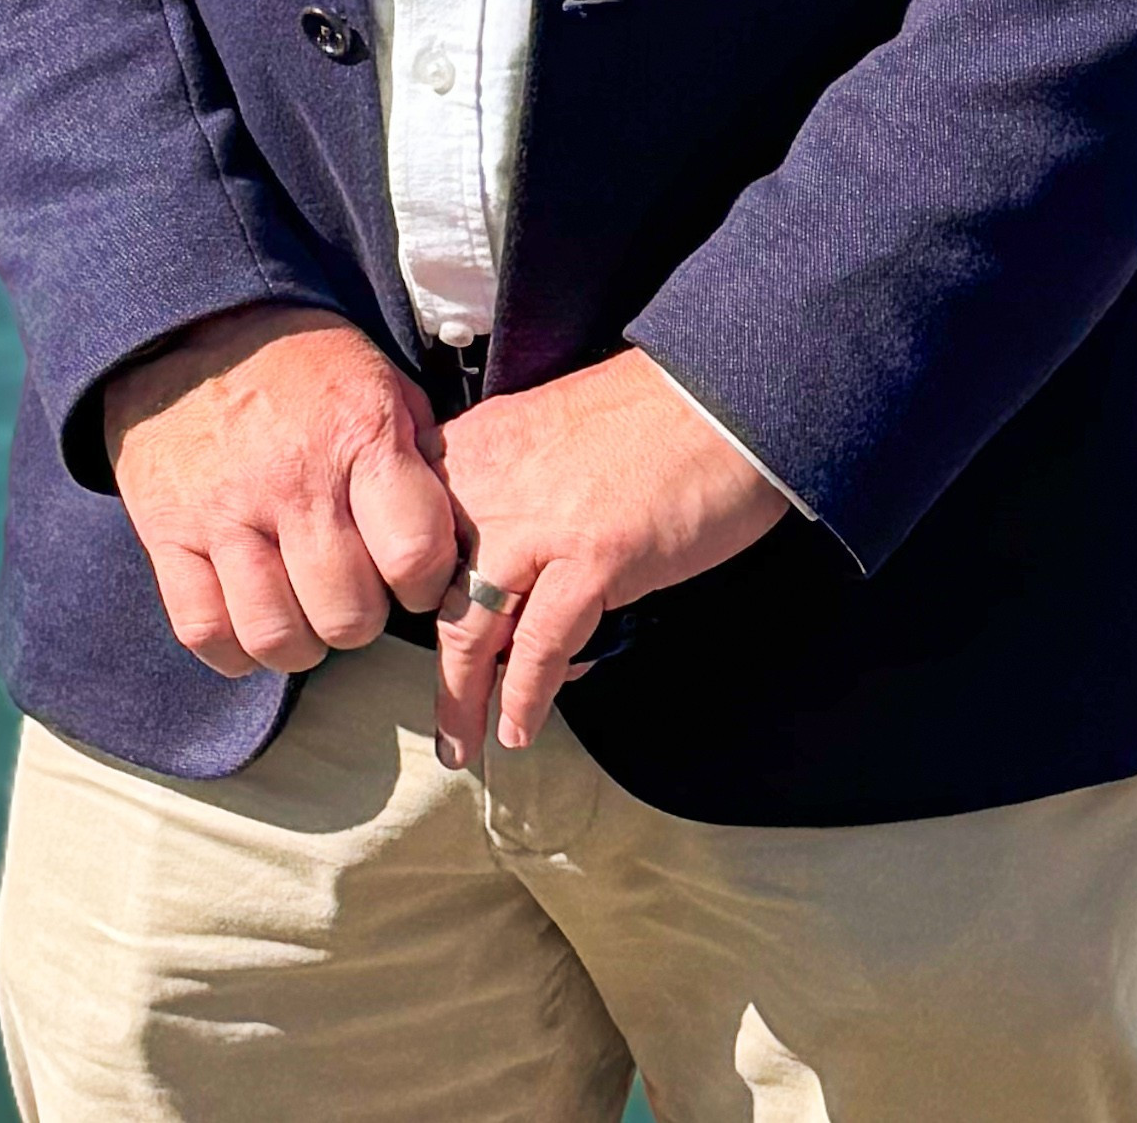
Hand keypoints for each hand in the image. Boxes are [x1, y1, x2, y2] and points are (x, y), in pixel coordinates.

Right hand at [101, 303, 461, 678]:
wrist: (191, 324)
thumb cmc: (298, 360)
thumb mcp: (379, 378)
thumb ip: (416, 451)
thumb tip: (449, 527)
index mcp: (358, 433)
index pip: (415, 555)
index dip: (426, 584)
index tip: (413, 577)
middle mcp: (292, 480)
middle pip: (347, 613)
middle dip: (363, 617)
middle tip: (356, 594)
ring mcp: (224, 513)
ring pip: (277, 636)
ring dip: (302, 643)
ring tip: (306, 614)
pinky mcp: (167, 534)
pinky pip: (205, 632)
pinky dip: (234, 648)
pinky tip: (254, 620)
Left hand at [433, 351, 788, 762]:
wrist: (727, 396)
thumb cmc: (652, 415)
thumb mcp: (548, 435)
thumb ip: (510, 492)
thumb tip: (503, 575)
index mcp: (479, 445)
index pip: (409, 532)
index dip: (411, 591)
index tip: (416, 636)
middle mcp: (492, 481)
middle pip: (433, 590)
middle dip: (433, 664)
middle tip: (439, 716)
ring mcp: (539, 522)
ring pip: (471, 628)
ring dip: (463, 699)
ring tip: (464, 742)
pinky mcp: (593, 557)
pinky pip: (540, 646)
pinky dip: (527, 696)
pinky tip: (521, 726)